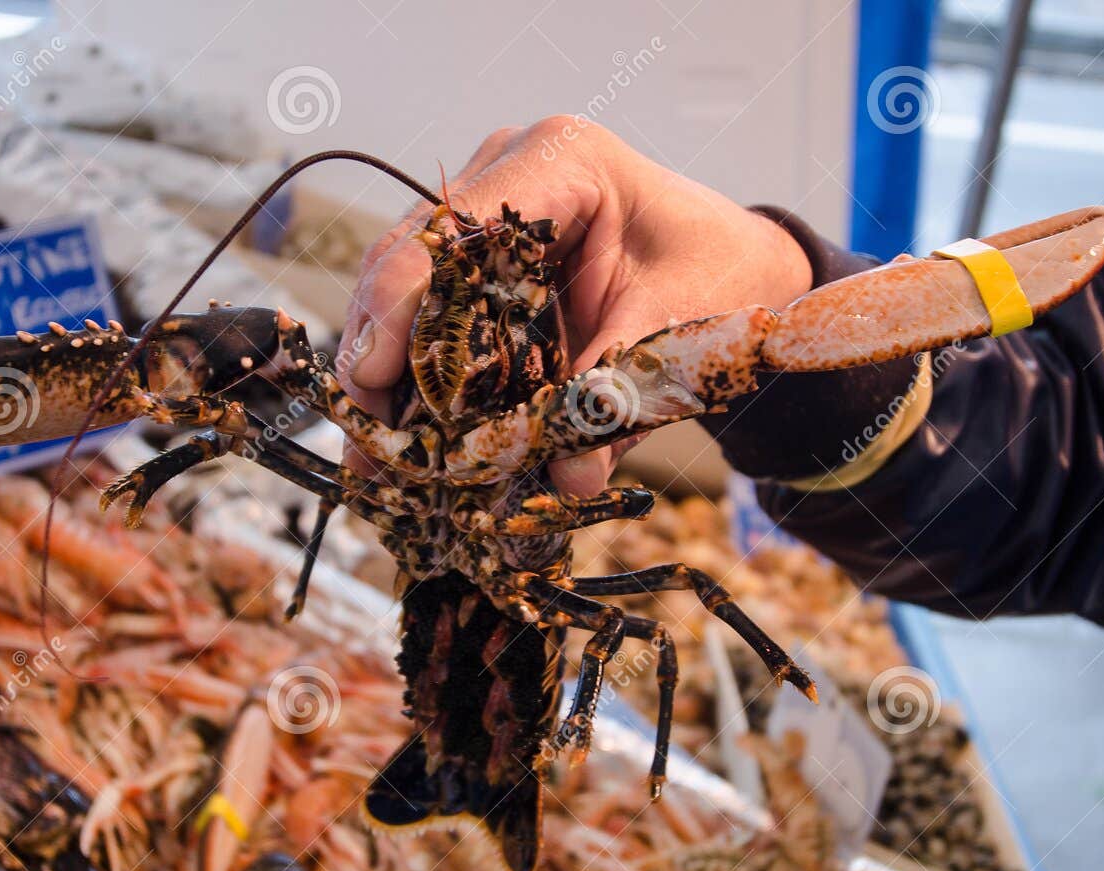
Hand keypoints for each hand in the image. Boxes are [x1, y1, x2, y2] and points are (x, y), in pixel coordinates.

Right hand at [337, 117, 812, 494]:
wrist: (736, 266)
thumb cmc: (716, 275)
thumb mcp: (677, 331)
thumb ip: (617, 397)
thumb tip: (571, 477)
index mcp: (563, 160)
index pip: (457, 226)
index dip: (405, 300)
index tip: (376, 374)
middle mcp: (506, 168)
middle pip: (411, 255)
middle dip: (379, 347)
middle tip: (367, 432)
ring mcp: (482, 207)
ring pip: (402, 284)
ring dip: (383, 368)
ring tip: (372, 449)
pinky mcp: (476, 255)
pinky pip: (426, 310)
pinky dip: (412, 373)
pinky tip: (396, 432)